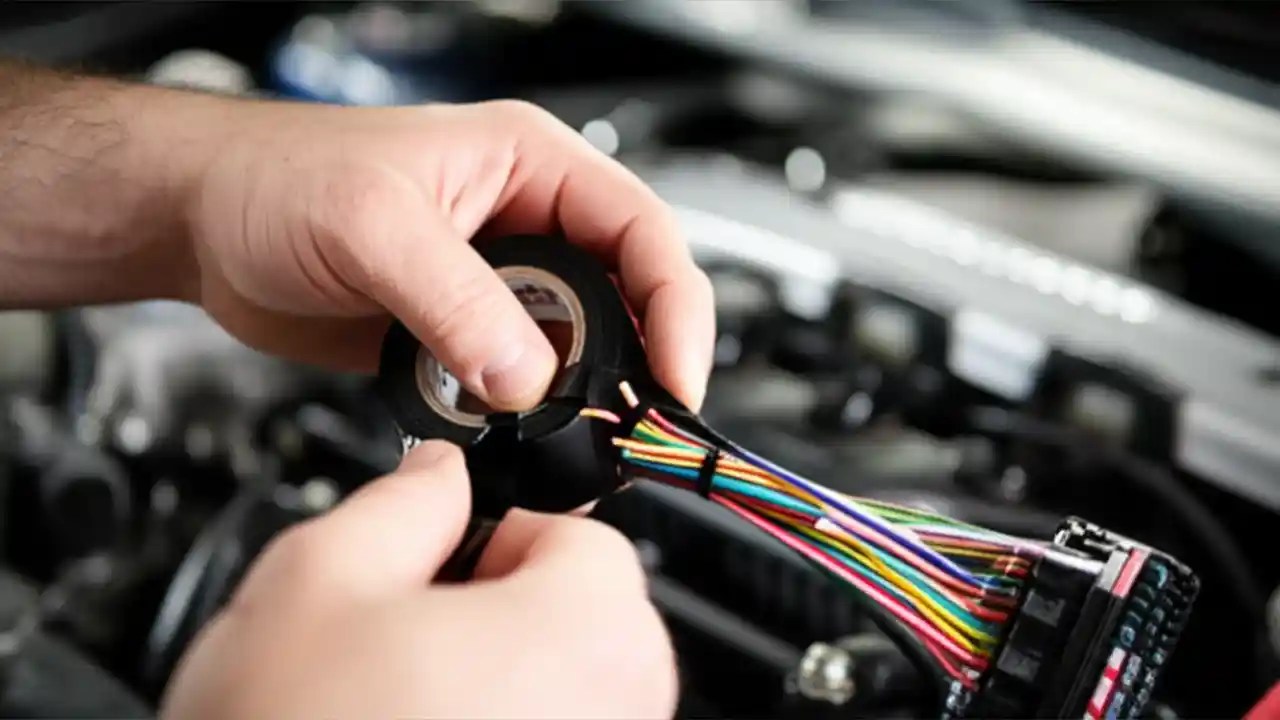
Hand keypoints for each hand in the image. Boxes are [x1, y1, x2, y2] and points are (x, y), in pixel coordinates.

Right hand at [160, 441, 676, 718]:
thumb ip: (400, 503)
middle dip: (496, 608)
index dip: (497, 534)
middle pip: (582, 616)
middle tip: (402, 637)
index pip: (582, 533)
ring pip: (561, 686)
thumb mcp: (314, 583)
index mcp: (586, 631)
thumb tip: (438, 474)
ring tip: (393, 704)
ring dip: (492, 679)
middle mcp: (622, 708)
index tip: (441, 561)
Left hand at [187, 99, 714, 410]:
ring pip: (575, 346)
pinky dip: (524, 412)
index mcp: (530, 165)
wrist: (199, 222)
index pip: (642, 231)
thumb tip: (527, 375)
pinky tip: (509, 430)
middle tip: (630, 419)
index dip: (676, 305)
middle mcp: (525, 223)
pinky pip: (518, 379)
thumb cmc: (274, 176)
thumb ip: (457, 302)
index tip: (676, 374)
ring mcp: (494, 283)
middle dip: (637, 360)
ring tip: (572, 431)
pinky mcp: (459, 333)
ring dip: (578, 393)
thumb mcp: (375, 225)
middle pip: (624, 296)